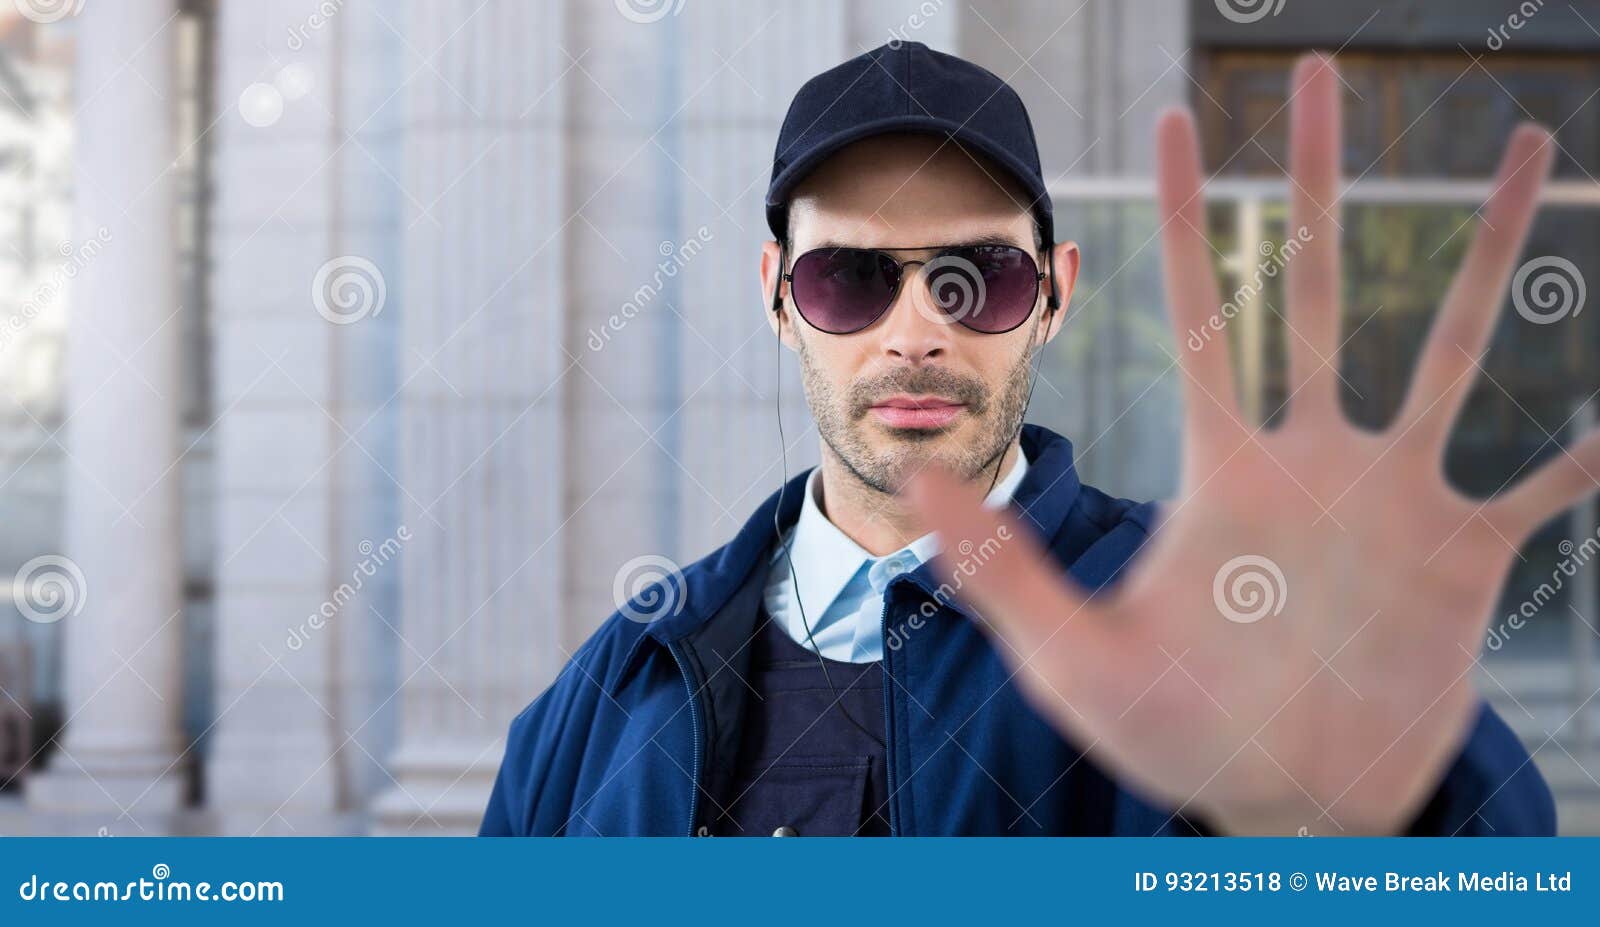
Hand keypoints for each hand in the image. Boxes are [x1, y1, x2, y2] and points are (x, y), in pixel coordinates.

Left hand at [903, 54, 1598, 834]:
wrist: (1278, 800)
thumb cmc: (1170, 733)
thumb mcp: (1072, 657)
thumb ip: (1001, 571)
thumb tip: (918, 485)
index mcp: (1223, 467)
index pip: (1206, 314)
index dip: (1192, 217)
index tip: (1177, 118)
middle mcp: (1313, 459)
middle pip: (1322, 288)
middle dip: (1320, 183)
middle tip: (1321, 73)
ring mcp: (1396, 501)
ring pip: (1448, 346)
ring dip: (1488, 249)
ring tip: (1526, 146)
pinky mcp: (1465, 561)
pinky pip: (1546, 489)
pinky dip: (1587, 454)